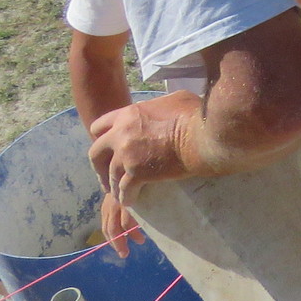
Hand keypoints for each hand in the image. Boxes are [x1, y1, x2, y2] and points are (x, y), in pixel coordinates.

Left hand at [88, 92, 199, 254]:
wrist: (205, 136)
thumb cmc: (197, 115)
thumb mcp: (175, 99)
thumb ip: (159, 106)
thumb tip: (164, 108)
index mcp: (129, 114)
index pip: (100, 126)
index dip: (102, 138)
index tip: (108, 148)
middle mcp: (121, 133)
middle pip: (96, 153)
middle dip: (99, 166)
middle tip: (106, 175)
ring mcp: (127, 155)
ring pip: (110, 175)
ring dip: (113, 185)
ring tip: (119, 193)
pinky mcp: (137, 173)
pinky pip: (125, 190)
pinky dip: (126, 197)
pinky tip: (131, 202)